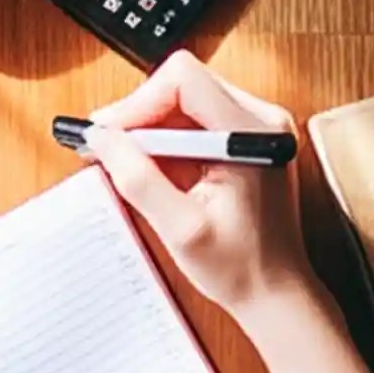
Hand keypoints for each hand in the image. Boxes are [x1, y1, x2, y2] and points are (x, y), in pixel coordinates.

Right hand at [84, 51, 313, 313]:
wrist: (274, 292)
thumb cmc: (238, 267)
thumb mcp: (178, 227)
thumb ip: (137, 178)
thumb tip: (99, 138)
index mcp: (252, 134)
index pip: (182, 80)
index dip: (135, 103)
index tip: (107, 136)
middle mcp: (259, 120)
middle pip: (179, 86)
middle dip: (137, 117)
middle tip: (106, 152)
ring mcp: (253, 128)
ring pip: (180, 101)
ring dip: (147, 131)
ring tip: (128, 167)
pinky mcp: (242, 140)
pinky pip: (190, 121)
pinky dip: (162, 142)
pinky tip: (154, 174)